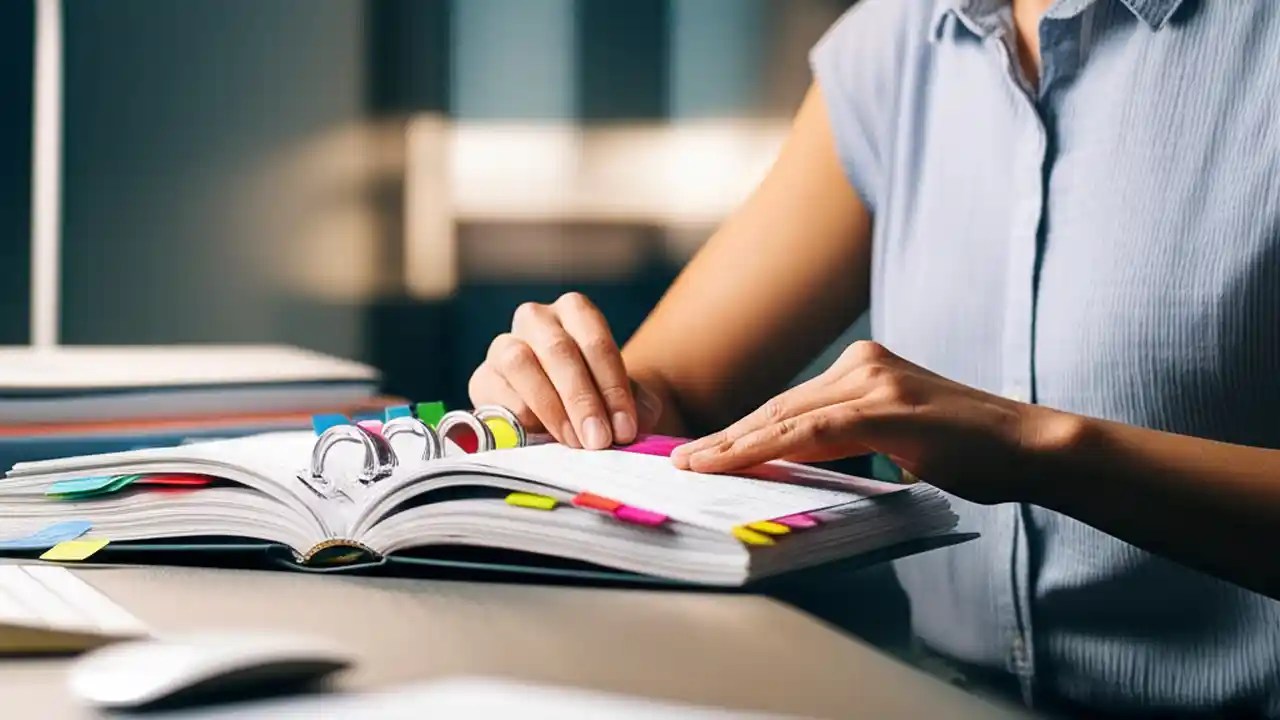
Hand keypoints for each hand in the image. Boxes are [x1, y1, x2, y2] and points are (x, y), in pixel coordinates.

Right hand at [469, 292, 662, 449]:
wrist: (561, 406)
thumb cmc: (597, 393)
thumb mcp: (622, 395)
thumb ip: (636, 404)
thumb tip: (639, 420)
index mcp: (575, 311)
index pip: (595, 341)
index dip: (612, 387)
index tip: (624, 428)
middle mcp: (536, 318)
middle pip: (559, 350)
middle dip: (582, 400)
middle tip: (599, 440)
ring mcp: (503, 345)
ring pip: (521, 364)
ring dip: (551, 408)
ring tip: (574, 442)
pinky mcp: (483, 377)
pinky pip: (497, 392)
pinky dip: (521, 416)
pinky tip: (542, 438)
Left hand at [671, 341, 1059, 503]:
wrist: (1028, 447)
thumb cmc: (969, 453)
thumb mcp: (898, 441)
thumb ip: (851, 441)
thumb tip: (802, 462)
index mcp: (863, 368)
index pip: (789, 406)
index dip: (741, 431)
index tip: (702, 451)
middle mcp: (862, 364)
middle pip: (777, 407)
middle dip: (725, 437)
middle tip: (680, 460)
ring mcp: (872, 381)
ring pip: (784, 417)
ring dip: (732, 445)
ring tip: (691, 465)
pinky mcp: (883, 406)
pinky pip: (809, 432)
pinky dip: (763, 448)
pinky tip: (729, 460)